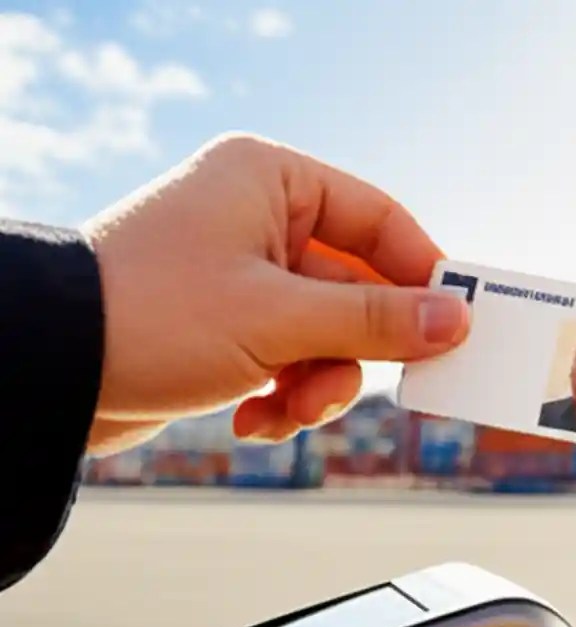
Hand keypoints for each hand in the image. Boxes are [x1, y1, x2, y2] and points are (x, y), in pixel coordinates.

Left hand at [83, 133, 469, 454]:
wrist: (43, 373)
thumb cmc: (151, 317)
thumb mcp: (280, 320)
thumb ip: (377, 321)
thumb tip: (457, 320)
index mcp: (270, 180)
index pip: (379, 219)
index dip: (422, 274)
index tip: (457, 324)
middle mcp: (257, 217)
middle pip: (357, 287)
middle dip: (353, 352)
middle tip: (372, 388)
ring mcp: (240, 273)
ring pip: (327, 333)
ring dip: (318, 384)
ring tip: (287, 412)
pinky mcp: (224, 324)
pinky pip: (289, 357)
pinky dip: (283, 395)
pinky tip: (252, 421)